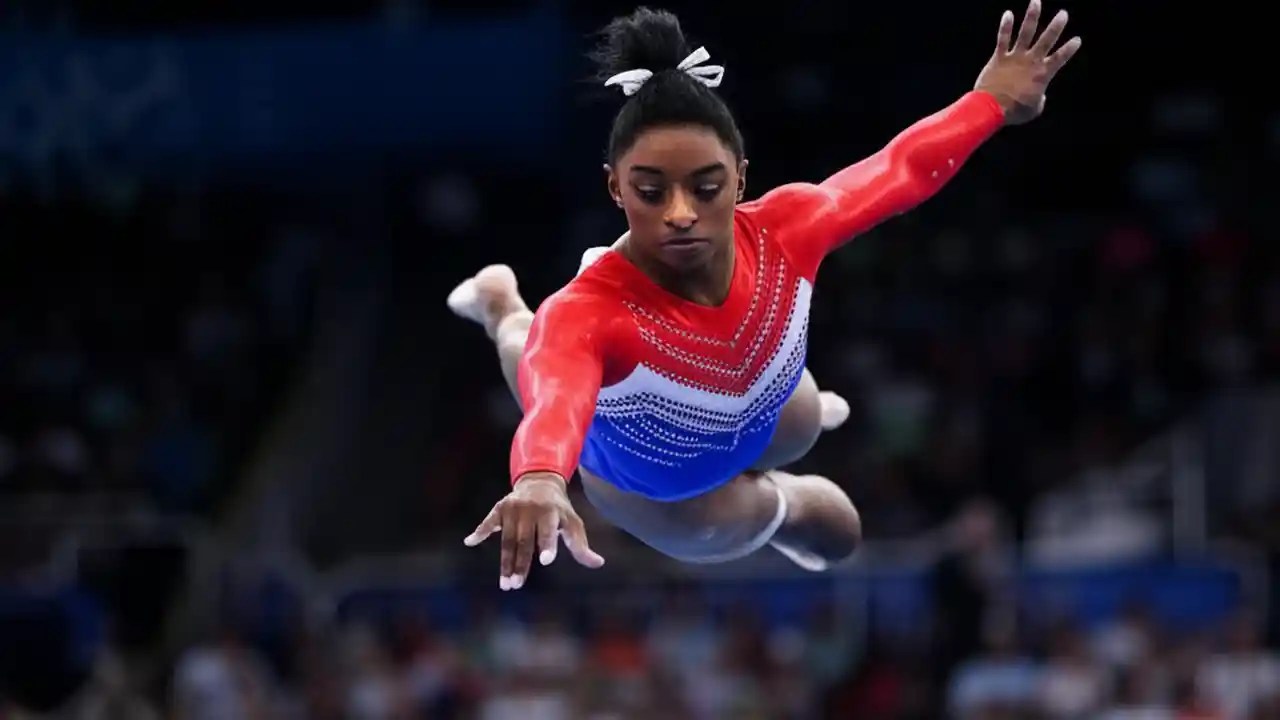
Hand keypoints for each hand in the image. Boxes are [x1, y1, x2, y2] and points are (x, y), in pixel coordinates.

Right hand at [463, 472, 604, 589]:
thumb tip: (598, 564)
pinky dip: (479, 531)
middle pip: (524, 541)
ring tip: (505, 583)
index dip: (548, 544)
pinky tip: (470, 541)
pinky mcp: (499, 508)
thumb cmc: (559, 510)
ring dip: (505, 562)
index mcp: (551, 512)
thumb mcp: (573, 523)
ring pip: (507, 539)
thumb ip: (581, 545)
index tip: (546, 561)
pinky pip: (488, 522)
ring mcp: (513, 508)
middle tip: (515, 585)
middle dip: (520, 564)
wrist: (540, 481)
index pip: (549, 531)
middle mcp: (530, 509)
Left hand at [975, 0, 1081, 125]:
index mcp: (1042, 75)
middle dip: (1056, 26)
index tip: (1077, 39)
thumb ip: (1040, 100)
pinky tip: (1008, 14)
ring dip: (1032, 16)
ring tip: (1036, 2)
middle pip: (1046, 40)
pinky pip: (1003, 39)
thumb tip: (1040, 97)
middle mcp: (1031, 62)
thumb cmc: (1013, 112)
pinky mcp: (999, 58)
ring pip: (1025, 33)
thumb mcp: (1033, 109)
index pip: (1060, 58)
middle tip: (1063, 14)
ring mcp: (1015, 58)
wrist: (992, 109)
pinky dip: (1005, 26)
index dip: (1069, 49)